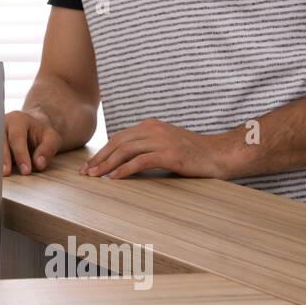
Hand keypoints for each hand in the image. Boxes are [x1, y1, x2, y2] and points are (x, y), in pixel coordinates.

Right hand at [3, 108, 63, 175]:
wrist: (33, 128)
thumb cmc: (42, 133)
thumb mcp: (52, 139)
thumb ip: (47, 150)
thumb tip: (38, 164)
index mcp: (17, 120)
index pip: (17, 137)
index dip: (20, 155)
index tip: (26, 170)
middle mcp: (2, 124)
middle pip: (0, 142)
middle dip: (4, 158)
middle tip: (8, 173)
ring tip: (1, 174)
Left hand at [81, 119, 238, 179]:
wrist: (219, 154)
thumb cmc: (193, 152)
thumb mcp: (165, 143)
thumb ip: (146, 146)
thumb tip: (123, 160)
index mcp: (150, 125)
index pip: (119, 138)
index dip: (102, 152)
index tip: (89, 165)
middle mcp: (153, 130)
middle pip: (118, 143)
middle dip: (99, 158)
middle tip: (86, 172)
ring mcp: (161, 141)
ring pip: (126, 151)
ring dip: (107, 165)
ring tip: (95, 176)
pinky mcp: (169, 154)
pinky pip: (140, 161)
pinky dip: (124, 170)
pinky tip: (114, 178)